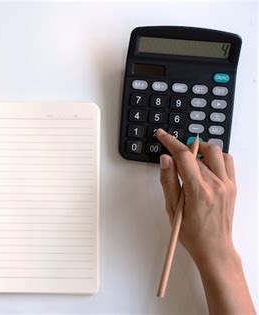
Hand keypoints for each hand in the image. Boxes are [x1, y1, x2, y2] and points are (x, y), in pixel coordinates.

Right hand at [155, 129, 235, 261]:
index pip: (184, 155)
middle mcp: (216, 184)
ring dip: (200, 149)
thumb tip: (165, 160)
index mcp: (198, 191)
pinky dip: (215, 156)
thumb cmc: (192, 233)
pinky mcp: (232, 186)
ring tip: (189, 158)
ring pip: (215, 152)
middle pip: (197, 153)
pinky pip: (227, 160)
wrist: (214, 248)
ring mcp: (227, 184)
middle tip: (171, 155)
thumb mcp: (172, 208)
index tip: (162, 135)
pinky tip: (204, 164)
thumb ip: (168, 181)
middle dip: (180, 150)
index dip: (170, 141)